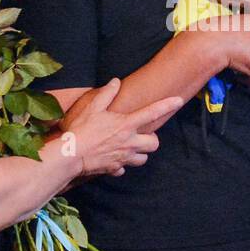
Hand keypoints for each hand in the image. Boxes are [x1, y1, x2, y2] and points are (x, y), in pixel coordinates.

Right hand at [60, 79, 182, 177]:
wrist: (71, 156)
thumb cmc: (82, 130)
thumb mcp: (93, 108)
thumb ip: (106, 94)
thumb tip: (115, 82)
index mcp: (126, 125)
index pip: (152, 113)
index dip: (167, 105)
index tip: (179, 100)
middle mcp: (129, 142)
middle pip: (154, 144)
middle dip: (152, 140)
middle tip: (142, 134)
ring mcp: (124, 157)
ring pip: (143, 159)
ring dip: (140, 154)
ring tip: (130, 147)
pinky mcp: (115, 169)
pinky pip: (124, 168)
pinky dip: (121, 164)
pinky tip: (114, 158)